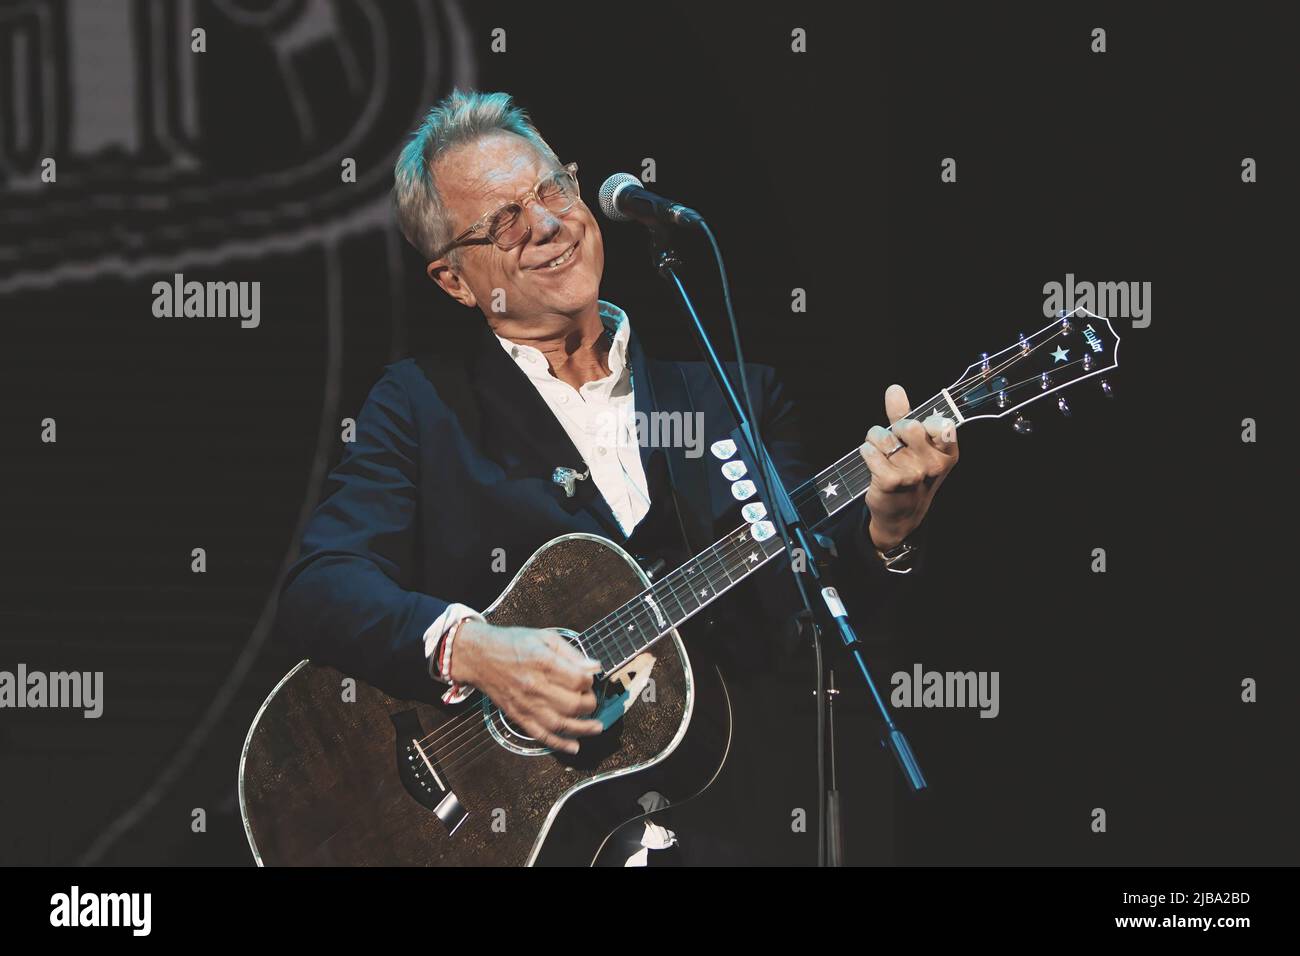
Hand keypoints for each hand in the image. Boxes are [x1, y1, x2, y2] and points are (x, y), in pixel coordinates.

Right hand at [450, 619, 603, 753]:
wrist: (479, 656)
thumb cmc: (512, 643)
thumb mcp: (545, 637)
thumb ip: (572, 654)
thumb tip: (594, 667)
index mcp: (544, 663)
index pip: (579, 680)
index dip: (590, 681)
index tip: (589, 678)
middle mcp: (535, 687)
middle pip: (573, 705)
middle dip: (590, 704)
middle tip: (591, 698)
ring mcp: (526, 704)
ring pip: (560, 724)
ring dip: (582, 729)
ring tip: (596, 727)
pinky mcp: (518, 716)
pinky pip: (541, 735)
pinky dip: (559, 744)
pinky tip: (574, 747)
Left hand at [859, 384, 958, 550]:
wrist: (900, 514)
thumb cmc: (911, 474)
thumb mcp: (917, 446)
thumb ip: (905, 415)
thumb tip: (894, 389)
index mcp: (947, 453)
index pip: (941, 422)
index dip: (924, 423)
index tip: (915, 435)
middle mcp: (934, 464)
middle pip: (908, 425)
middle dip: (894, 428)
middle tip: (894, 443)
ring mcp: (913, 473)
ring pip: (883, 436)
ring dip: (875, 440)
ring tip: (881, 453)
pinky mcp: (890, 481)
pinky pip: (869, 450)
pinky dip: (866, 452)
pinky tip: (873, 463)